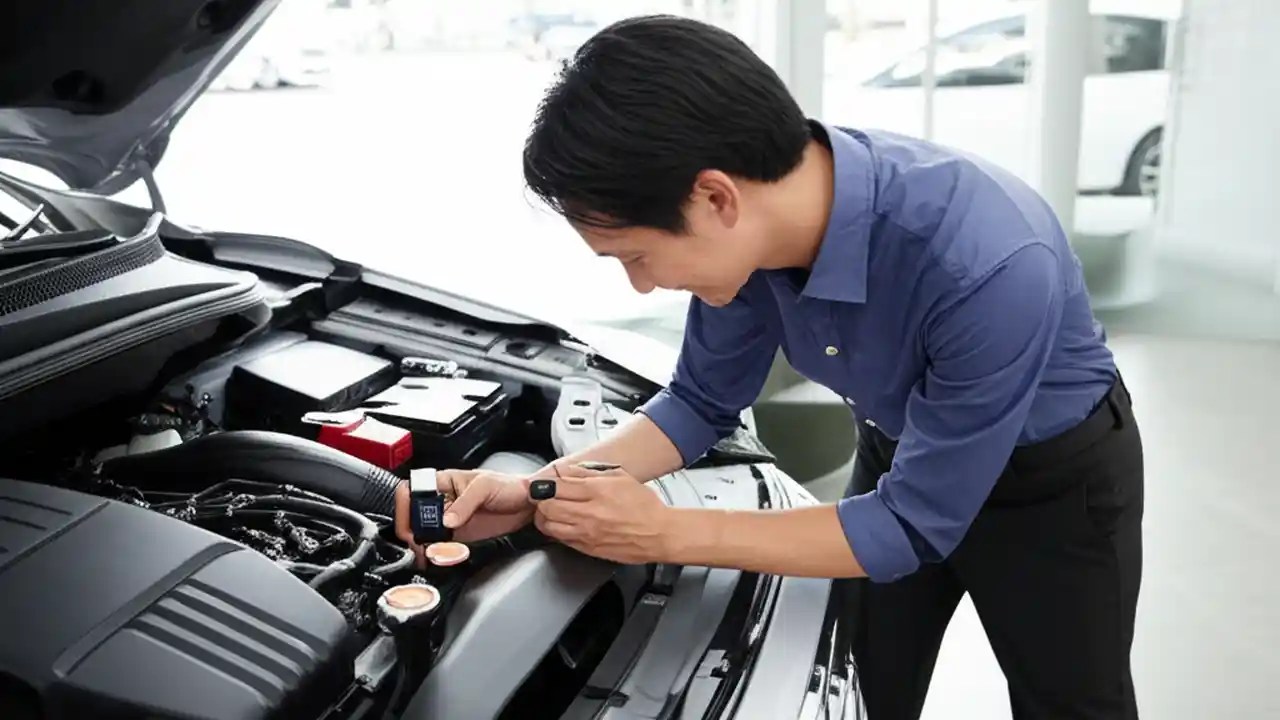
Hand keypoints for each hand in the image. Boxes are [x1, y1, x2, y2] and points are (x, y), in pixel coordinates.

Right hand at [394, 470, 533, 562]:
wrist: (529, 504)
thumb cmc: (509, 486)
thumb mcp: (485, 487)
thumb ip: (465, 503)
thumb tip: (447, 520)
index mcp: (443, 482)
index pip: (411, 491)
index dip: (405, 506)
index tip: (410, 522)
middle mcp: (442, 501)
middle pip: (412, 516)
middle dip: (411, 531)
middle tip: (417, 543)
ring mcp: (450, 520)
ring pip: (423, 534)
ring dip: (421, 546)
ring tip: (426, 554)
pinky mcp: (459, 536)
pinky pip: (440, 547)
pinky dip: (436, 555)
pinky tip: (438, 558)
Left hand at [532, 463, 673, 564]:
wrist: (659, 533)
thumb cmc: (644, 505)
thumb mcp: (619, 477)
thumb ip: (590, 472)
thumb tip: (567, 471)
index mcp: (596, 491)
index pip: (555, 486)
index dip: (544, 484)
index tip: (544, 483)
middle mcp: (588, 513)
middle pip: (546, 506)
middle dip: (541, 500)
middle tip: (544, 498)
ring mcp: (586, 533)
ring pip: (549, 525)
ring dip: (545, 517)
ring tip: (550, 512)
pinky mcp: (587, 548)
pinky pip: (561, 539)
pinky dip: (556, 531)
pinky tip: (562, 525)